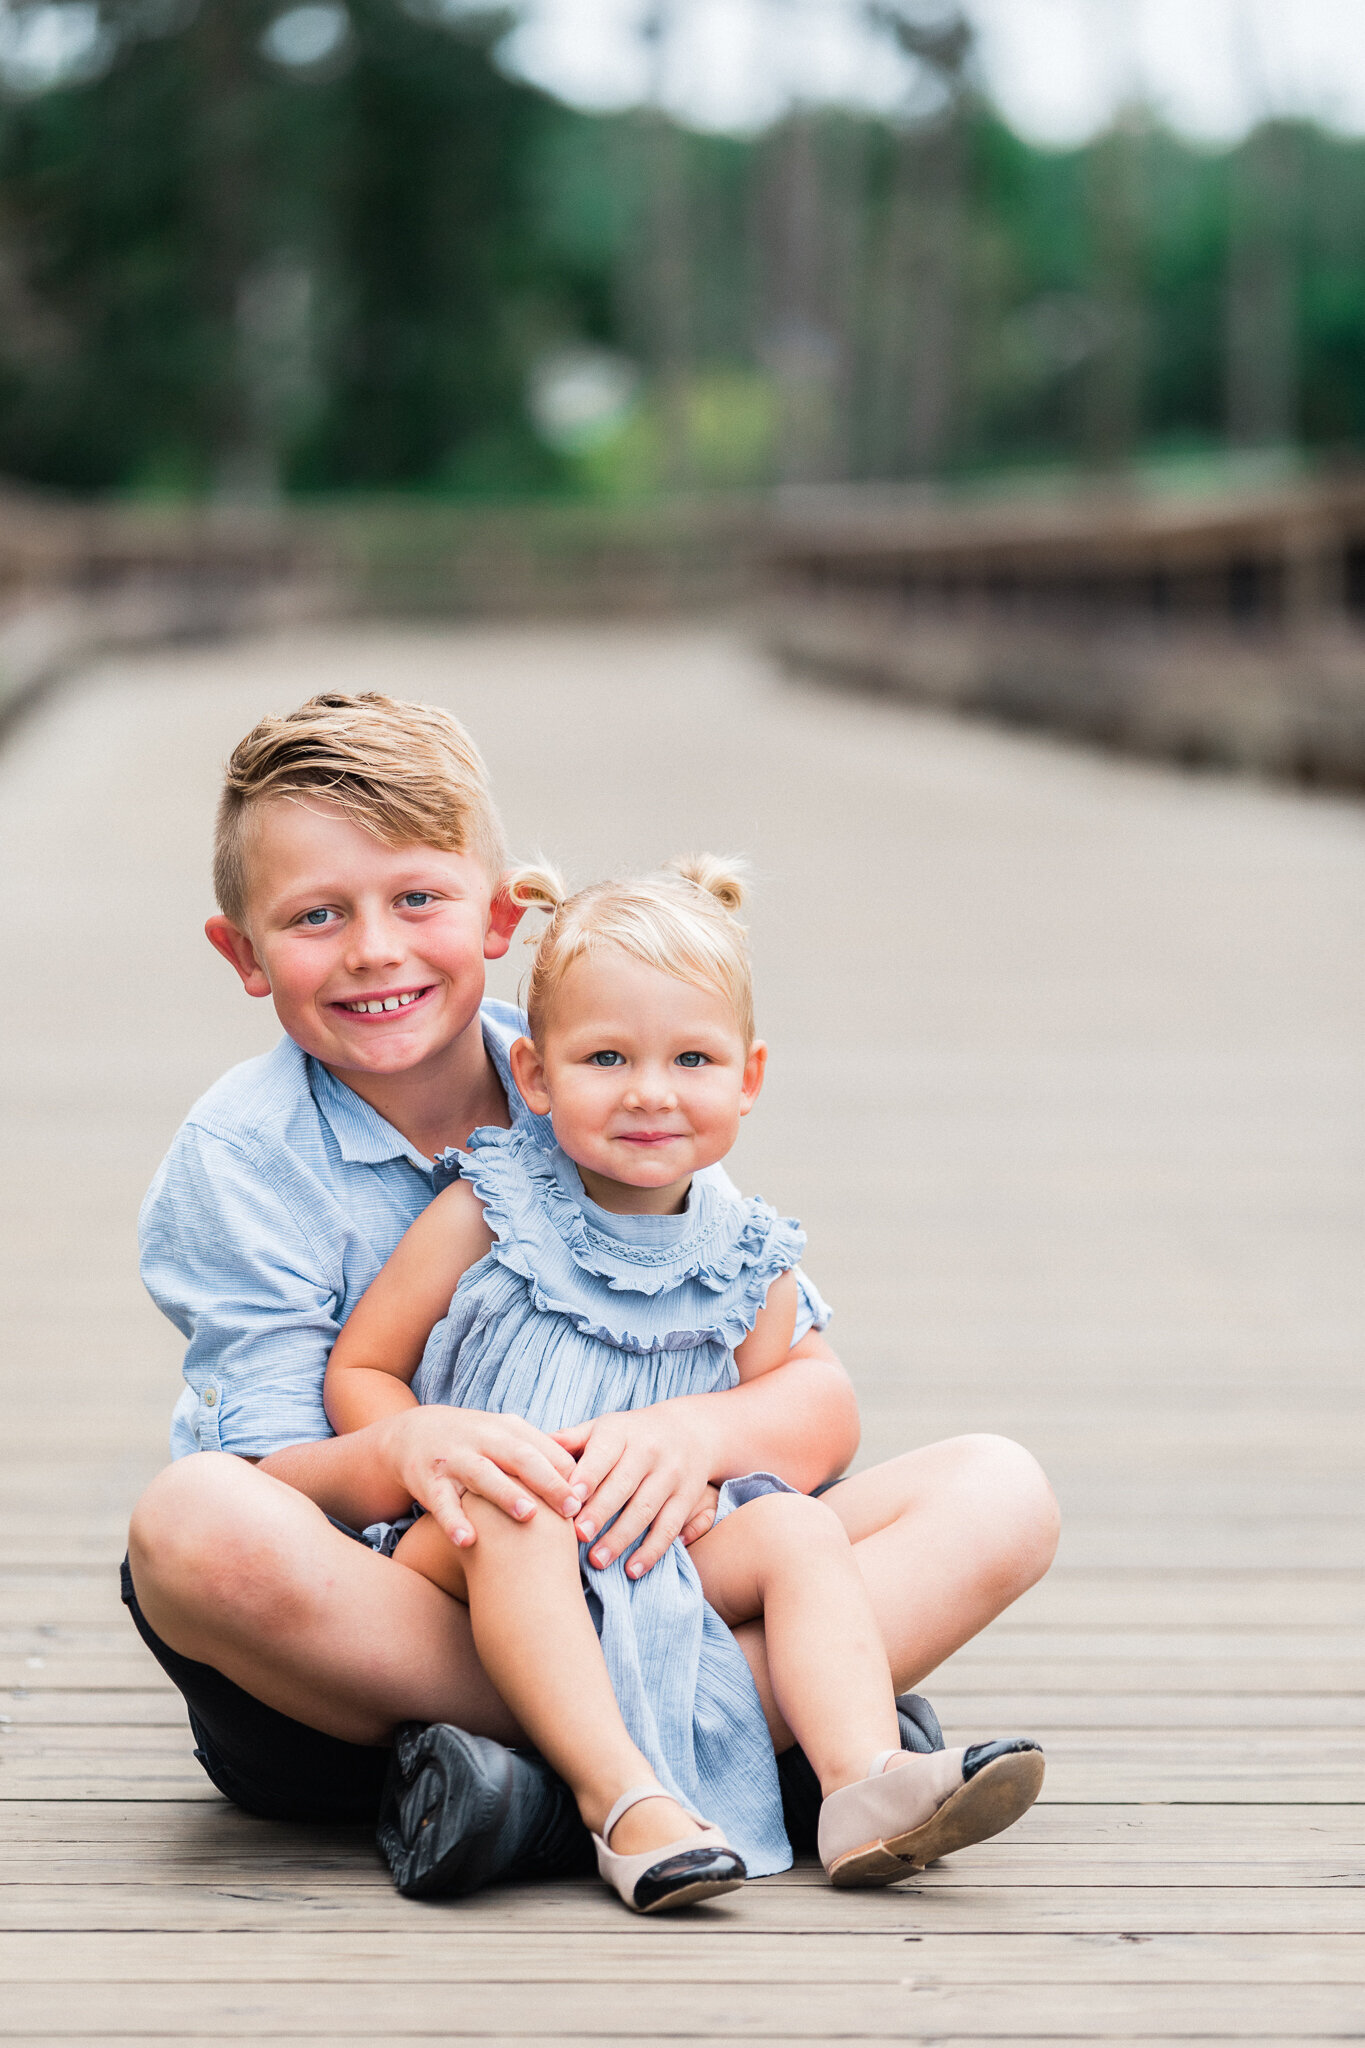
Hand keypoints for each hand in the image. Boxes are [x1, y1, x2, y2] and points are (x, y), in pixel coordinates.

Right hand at [376, 1405, 584, 1550]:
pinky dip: (454, 1521)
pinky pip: (442, 1504)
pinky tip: (468, 1540)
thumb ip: (542, 1454)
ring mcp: (454, 1459)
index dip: (570, 1472)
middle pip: (520, 1457)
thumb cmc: (475, 1441)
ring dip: (505, 1494)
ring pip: (482, 1475)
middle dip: (548, 1481)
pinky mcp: (428, 1482)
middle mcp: (482, 1440)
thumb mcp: (506, 1437)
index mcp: (508, 1429)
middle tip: (573, 1508)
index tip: (594, 1496)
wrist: (413, 1433)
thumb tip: (586, 1479)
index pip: (546, 1449)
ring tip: (528, 1515)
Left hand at [555, 1403, 714, 1579]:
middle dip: (601, 1512)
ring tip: (597, 1561)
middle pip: (624, 1484)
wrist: (691, 1430)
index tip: (569, 1500)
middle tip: (579, 1537)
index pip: (603, 1455)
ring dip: (622, 1537)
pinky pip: (669, 1527)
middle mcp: (649, 1451)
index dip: (587, 1476)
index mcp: (621, 1432)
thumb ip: (571, 1440)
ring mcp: (671, 1475)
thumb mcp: (603, 1428)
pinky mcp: (687, 1497)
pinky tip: (632, 1570)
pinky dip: (652, 1551)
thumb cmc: (631, 1435)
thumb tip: (532, 1449)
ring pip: (646, 1509)